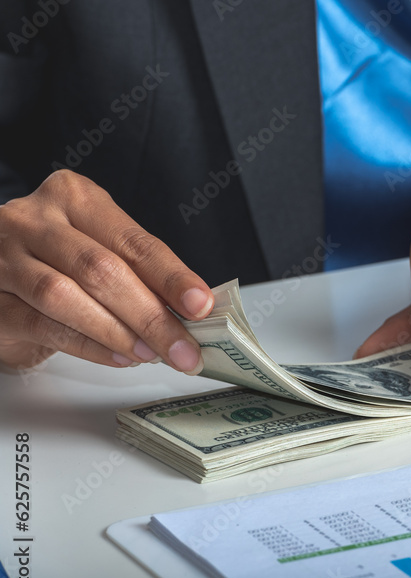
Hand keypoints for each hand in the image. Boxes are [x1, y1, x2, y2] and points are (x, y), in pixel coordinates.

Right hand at [0, 170, 213, 373]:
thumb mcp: (101, 250)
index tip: (201, 305)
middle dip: (151, 315)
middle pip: (102, 269)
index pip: (133, 241)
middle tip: (184, 348)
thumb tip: (191, 311)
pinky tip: (117, 357)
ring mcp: (3, 256)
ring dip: (117, 332)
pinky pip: (42, 325)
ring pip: (65, 296)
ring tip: (150, 354)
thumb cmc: (58, 262)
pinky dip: (87, 346)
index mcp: (73, 197)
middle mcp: (33, 219)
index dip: (171, 276)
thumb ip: (140, 273)